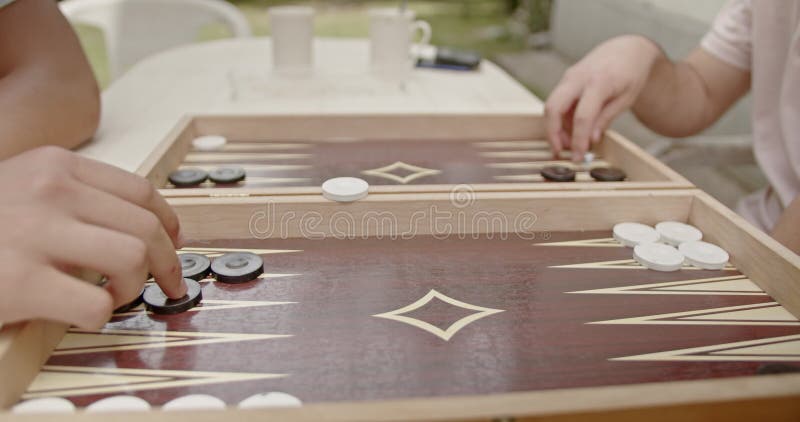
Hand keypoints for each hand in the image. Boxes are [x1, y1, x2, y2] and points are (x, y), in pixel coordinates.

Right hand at [0, 147, 185, 328]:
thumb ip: (71, 195)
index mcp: (54, 165)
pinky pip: (96, 304)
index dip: (170, 222)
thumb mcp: (22, 190)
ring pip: (132, 259)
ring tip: (114, 298)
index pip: (141, 190)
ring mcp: (32, 233)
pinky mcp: (19, 281)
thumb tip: (143, 224)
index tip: (175, 242)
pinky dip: (99, 317)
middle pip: (146, 227)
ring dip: (133, 288)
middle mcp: (48, 191)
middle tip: (164, 284)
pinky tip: (81, 315)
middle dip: (166, 262)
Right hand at [544, 35, 661, 160]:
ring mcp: (569, 77)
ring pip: (551, 106)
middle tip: (560, 153)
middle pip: (553, 108)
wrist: (627, 49)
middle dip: (552, 133)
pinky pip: (556, 102)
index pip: (582, 116)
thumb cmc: (630, 73)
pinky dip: (560, 119)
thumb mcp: (626, 99)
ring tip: (569, 144)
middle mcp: (578, 78)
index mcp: (599, 82)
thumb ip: (606, 118)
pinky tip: (571, 130)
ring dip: (555, 128)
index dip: (578, 139)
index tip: (578, 157)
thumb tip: (591, 140)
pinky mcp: (566, 80)